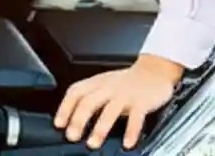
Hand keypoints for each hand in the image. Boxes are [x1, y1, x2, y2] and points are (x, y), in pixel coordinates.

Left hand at [54, 55, 183, 149]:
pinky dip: (131, 131)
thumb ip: (90, 98)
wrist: (155, 70)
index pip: (76, 92)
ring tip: (93, 143)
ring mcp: (126, 94)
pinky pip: (136, 118)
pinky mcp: (142, 102)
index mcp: (97, 83)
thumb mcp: (105, 84)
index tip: (58, 124)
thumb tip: (71, 120)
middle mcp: (109, 88)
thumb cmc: (127, 81)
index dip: (65, 108)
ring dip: (100, 128)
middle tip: (72, 136)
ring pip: (110, 110)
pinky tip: (127, 143)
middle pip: (89, 101)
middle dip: (78, 120)